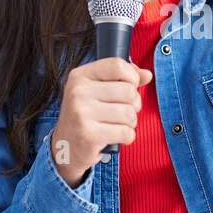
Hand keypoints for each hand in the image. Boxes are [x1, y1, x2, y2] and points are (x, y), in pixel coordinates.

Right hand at [50, 57, 151, 186]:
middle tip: (121, 112)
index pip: (117, 65)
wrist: (65, 147)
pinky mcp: (88, 135)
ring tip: (116, 125)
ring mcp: (81, 113)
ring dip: (130, 123)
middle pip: (129, 91)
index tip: (129, 87)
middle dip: (133, 105)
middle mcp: (78, 92)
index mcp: (79, 76)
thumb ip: (123, 79)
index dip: (132, 77)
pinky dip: (127, 137)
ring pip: (129, 113)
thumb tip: (147, 74)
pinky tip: (114, 137)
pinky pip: (126, 132)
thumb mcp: (98, 91)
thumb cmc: (85, 116)